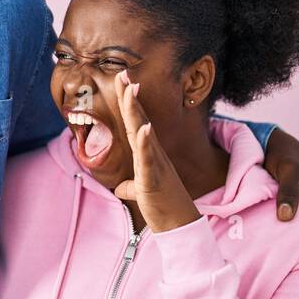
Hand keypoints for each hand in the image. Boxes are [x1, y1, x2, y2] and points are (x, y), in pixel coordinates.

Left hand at [111, 70, 201, 233]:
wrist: (178, 226)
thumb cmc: (162, 207)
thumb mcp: (141, 194)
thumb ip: (131, 186)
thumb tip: (121, 189)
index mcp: (148, 154)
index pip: (136, 122)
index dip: (129, 102)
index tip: (123, 81)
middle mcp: (153, 154)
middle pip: (139, 119)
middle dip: (130, 97)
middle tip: (123, 73)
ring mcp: (155, 164)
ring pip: (142, 133)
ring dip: (136, 111)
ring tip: (129, 90)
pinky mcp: (153, 179)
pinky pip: (148, 158)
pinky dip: (144, 142)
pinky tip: (142, 127)